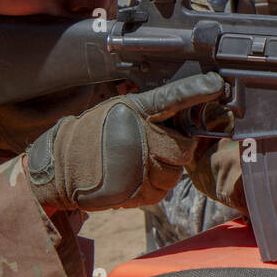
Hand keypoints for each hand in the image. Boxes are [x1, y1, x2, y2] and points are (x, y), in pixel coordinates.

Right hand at [25, 73, 225, 211]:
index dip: (195, 92)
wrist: (61, 166)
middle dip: (177, 151)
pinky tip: (132, 177)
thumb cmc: (94, 135)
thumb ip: (154, 111)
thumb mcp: (120, 111)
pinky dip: (151, 188)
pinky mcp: (135, 192)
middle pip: (184, 148)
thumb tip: (189, 109)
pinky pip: (161, 191)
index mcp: (135, 110)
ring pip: (174, 174)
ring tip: (138, 163)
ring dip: (163, 172)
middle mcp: (138, 136)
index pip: (171, 98)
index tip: (216, 85)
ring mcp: (137, 166)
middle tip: (155, 148)